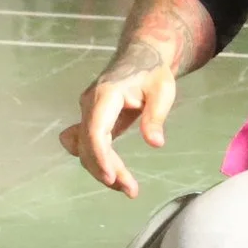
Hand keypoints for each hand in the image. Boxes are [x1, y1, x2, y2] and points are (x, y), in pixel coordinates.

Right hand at [59, 54, 178, 197]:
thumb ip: (156, 116)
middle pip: (89, 144)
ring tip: (128, 187)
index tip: (111, 178)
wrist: (141, 57)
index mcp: (106, 94)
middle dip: (106, 170)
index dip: (100, 156)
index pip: (95, 130)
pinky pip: (86, 144)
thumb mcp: (163, 91)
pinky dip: (96, 161)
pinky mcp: (90, 119)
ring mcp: (87, 112)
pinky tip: (112, 174)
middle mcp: (90, 103)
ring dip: (101, 169)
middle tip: (131, 190)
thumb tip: (155, 143)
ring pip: (85, 148)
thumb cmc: (153, 72)